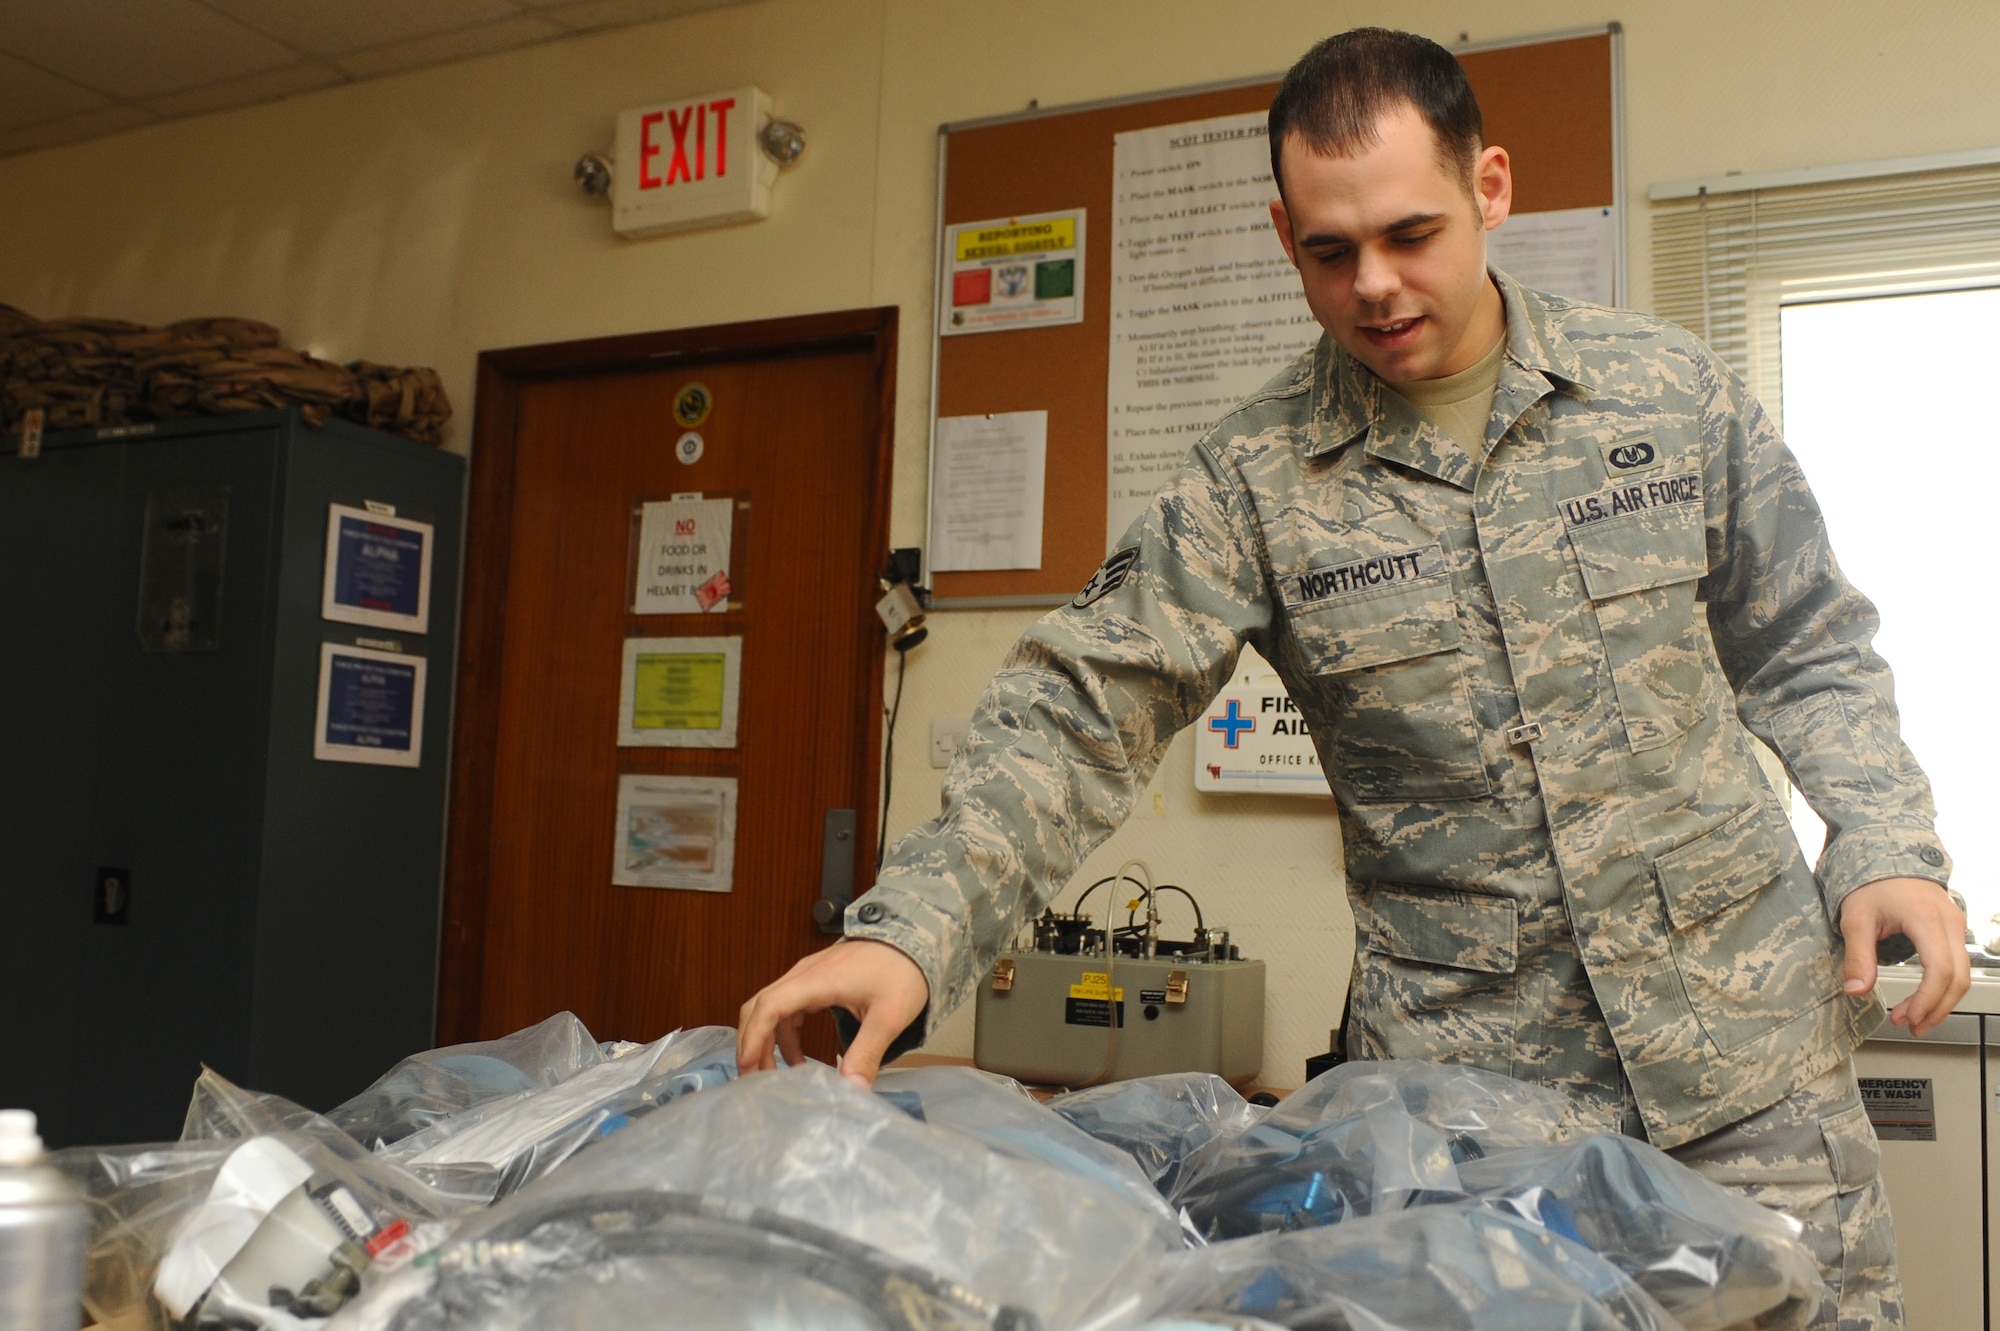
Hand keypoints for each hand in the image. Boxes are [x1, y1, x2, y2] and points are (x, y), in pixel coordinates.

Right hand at [738, 939, 929, 1087]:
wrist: (916, 939)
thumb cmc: (903, 971)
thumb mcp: (889, 1016)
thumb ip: (868, 1052)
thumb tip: (851, 1088)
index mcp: (817, 980)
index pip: (770, 1006)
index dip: (754, 1037)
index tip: (748, 1066)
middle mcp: (804, 974)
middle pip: (760, 1006)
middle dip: (752, 1043)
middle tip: (754, 1079)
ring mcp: (808, 975)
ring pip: (771, 1007)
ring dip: (768, 1040)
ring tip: (776, 1075)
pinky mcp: (817, 980)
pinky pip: (788, 1006)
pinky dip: (784, 1033)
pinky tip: (797, 1058)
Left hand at [1840, 876, 1968, 1036]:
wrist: (1886, 853)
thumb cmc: (1871, 882)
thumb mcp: (1855, 918)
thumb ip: (1857, 956)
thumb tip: (1856, 991)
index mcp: (1927, 918)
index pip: (1940, 970)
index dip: (1926, 1000)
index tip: (1906, 1017)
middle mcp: (1950, 922)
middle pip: (1959, 978)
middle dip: (1936, 1008)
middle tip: (1909, 1025)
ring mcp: (1956, 925)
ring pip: (1964, 975)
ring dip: (1941, 1002)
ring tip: (1913, 1019)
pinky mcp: (1953, 930)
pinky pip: (1958, 965)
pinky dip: (1943, 987)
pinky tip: (1923, 999)